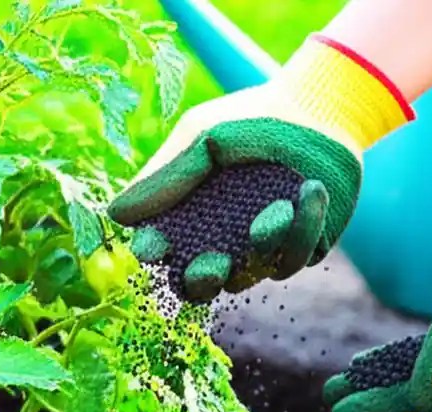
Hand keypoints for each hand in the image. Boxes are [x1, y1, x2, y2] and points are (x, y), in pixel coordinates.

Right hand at [108, 35, 411, 301]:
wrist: (318, 107)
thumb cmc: (249, 118)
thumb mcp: (200, 138)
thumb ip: (164, 176)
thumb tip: (113, 213)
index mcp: (185, 216)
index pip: (160, 248)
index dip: (152, 251)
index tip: (151, 246)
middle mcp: (217, 240)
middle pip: (197, 284)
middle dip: (201, 280)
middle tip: (210, 267)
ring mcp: (257, 250)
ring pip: (247, 277)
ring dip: (260, 246)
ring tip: (277, 209)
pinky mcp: (299, 248)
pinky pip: (293, 259)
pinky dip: (300, 228)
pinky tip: (308, 191)